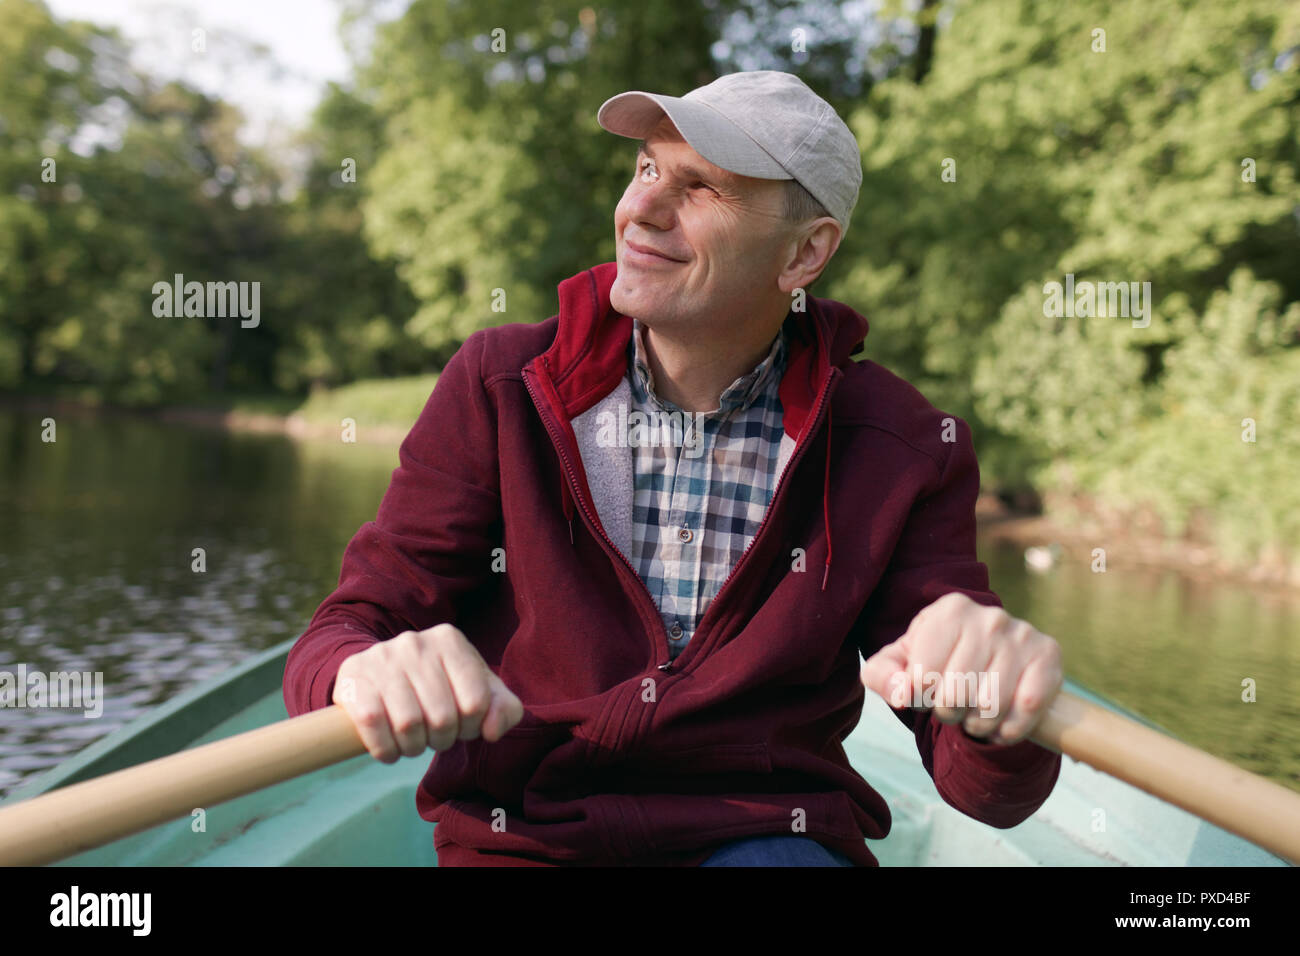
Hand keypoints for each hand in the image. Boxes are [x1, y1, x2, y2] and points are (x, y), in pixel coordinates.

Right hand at [333, 623, 524, 762]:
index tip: (461, 726)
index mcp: (450, 641)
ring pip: (408, 725)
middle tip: (434, 737)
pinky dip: (385, 749)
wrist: (377, 674)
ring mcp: (381, 658)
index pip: (476, 702)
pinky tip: (390, 747)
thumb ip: (504, 710)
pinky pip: (373, 726)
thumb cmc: (439, 688)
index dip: (472, 728)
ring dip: (413, 748)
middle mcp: (415, 642)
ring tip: (412, 741)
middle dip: (442, 740)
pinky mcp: (353, 678)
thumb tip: (492, 731)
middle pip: (443, 717)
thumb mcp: (478, 691)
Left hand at [860, 592, 1062, 745]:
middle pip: (955, 695)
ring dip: (977, 725)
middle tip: (951, 707)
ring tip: (973, 716)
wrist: (987, 661)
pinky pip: (1027, 708)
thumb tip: (901, 694)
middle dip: (948, 714)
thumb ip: (883, 676)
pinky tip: (1000, 725)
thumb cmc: (933, 662)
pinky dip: (1009, 730)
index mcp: (949, 611)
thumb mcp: (897, 665)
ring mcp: (1022, 634)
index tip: (925, 691)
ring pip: (991, 707)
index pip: (922, 678)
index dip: (920, 699)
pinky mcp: (1049, 656)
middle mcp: (988, 616)